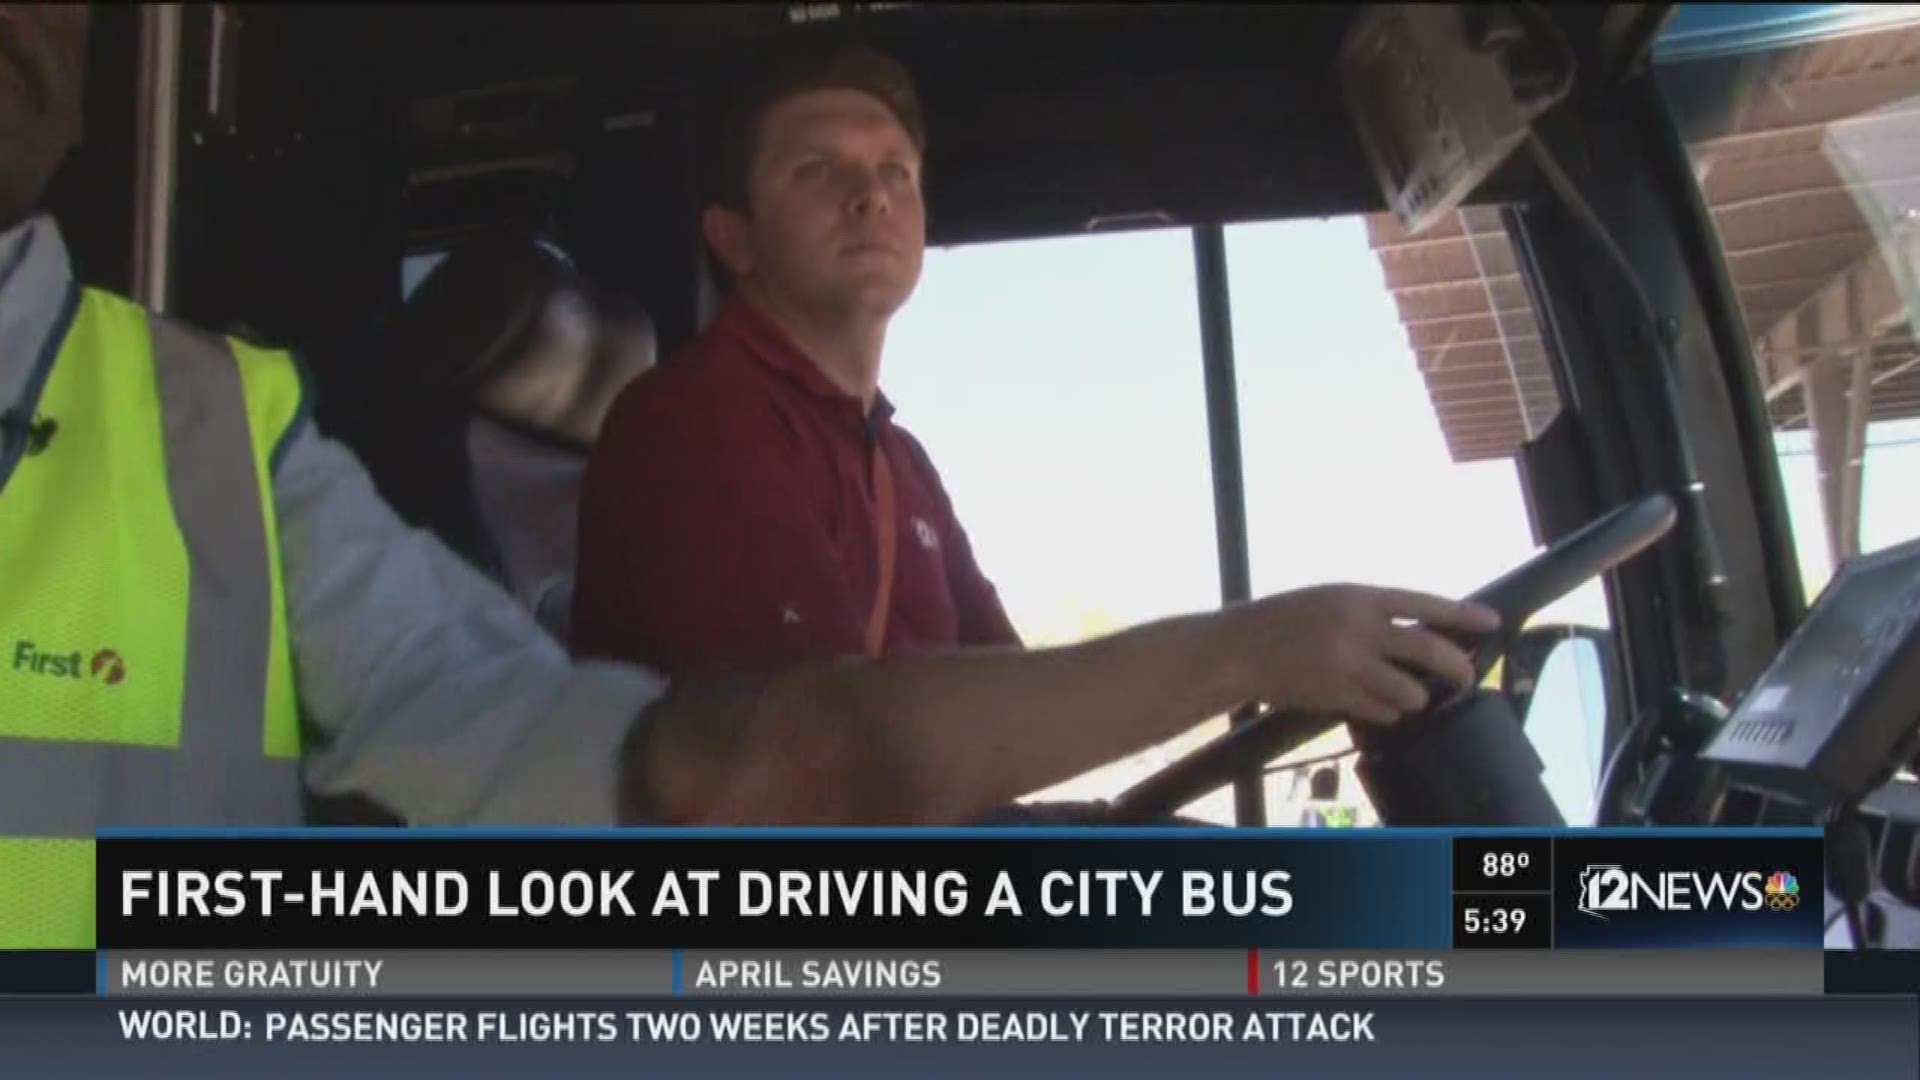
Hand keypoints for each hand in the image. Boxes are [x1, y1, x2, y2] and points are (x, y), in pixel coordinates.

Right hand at [1228, 584, 1500, 724]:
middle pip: (1428, 650)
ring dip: (1417, 697)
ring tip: (1410, 695)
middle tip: (1466, 676)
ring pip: (1409, 691)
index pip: (1424, 603)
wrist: (1240, 648)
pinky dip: (1389, 712)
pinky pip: (1383, 712)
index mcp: (1359, 597)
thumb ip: (1373, 611)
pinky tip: (1378, 706)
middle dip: (1457, 667)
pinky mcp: (1336, 696)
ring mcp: (1348, 665)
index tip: (1492, 622)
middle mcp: (1358, 629)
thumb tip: (1423, 628)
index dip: (1463, 615)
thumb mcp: (1331, 599)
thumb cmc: (1285, 619)